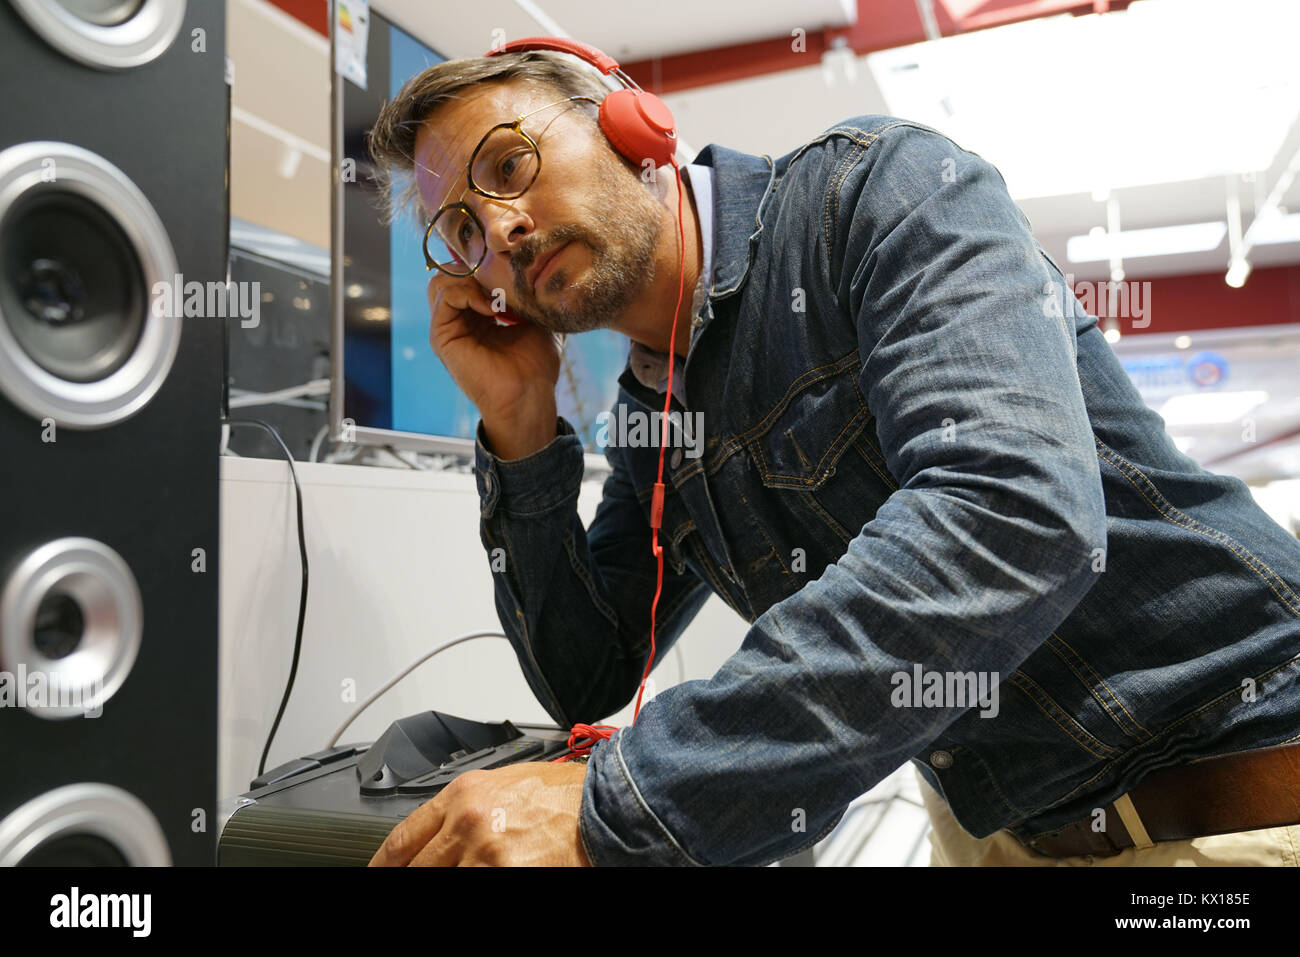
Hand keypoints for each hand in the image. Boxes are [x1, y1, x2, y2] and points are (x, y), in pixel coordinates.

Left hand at [368, 760, 591, 866]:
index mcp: (462, 794)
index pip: (401, 840)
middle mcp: (467, 823)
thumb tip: (437, 838)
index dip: (382, 866)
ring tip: (472, 871)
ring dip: (449, 882)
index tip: (379, 874)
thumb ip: (465, 809)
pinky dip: (475, 883)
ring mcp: (485, 856)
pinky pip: (475, 889)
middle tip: (413, 881)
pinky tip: (493, 874)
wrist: (606, 806)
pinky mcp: (507, 876)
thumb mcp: (504, 784)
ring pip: (442, 883)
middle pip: (416, 870)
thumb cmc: (565, 795)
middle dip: (413, 879)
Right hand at [427, 273, 559, 458]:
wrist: (529, 396)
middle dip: (475, 267)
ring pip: (443, 279)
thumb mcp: (533, 318)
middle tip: (501, 278)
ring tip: (498, 297)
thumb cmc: (536, 364)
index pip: (466, 273)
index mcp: (477, 315)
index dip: (483, 263)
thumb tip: (520, 265)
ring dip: (472, 280)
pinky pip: (445, 295)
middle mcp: (459, 319)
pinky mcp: (441, 336)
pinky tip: (493, 309)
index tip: (507, 265)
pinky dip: (469, 293)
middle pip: (450, 272)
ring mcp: (448, 327)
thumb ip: (521, 293)